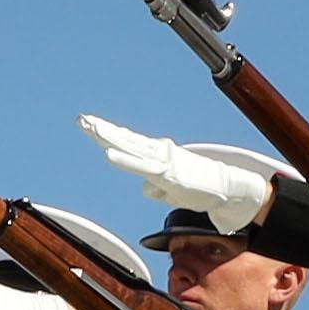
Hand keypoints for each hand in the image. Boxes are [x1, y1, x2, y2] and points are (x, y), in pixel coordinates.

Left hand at [79, 113, 277, 233]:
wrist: (226, 189)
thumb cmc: (200, 189)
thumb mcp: (172, 190)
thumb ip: (157, 188)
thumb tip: (146, 188)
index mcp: (158, 155)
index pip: (128, 141)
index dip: (110, 133)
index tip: (90, 123)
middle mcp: (158, 153)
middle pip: (124, 139)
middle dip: (103, 129)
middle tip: (82, 119)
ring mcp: (162, 161)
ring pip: (130, 147)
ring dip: (110, 138)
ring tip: (92, 129)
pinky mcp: (166, 172)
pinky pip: (141, 165)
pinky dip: (124, 160)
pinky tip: (108, 154)